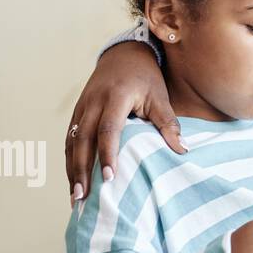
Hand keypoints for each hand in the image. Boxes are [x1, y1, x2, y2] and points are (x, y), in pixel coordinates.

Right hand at [66, 40, 184, 205]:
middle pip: (83, 140)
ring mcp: (81, 107)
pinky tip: (73, 181)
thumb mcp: (160, 96)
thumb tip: (182, 150)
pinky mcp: (77, 112)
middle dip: (81, 170)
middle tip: (82, 197)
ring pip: (72, 142)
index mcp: (115, 97)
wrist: (124, 54)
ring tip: (75, 198)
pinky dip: (69, 161)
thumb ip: (168, 123)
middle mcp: (93, 102)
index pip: (108, 130)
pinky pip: (70, 139)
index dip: (107, 154)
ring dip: (71, 170)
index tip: (109, 178)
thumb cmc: (146, 78)